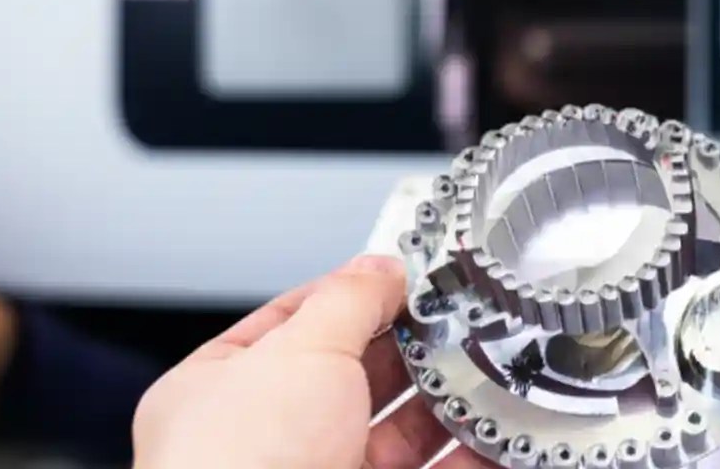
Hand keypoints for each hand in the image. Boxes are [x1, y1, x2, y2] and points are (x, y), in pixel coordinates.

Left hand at [132, 256, 486, 468]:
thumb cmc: (241, 466)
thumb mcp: (300, 350)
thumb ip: (350, 299)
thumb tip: (384, 270)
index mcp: (222, 389)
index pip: (294, 322)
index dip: (352, 294)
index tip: (406, 278)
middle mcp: (270, 438)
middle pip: (357, 374)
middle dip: (412, 345)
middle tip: (460, 318)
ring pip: (400, 429)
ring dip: (447, 399)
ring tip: (488, 369)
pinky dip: (470, 454)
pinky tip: (497, 432)